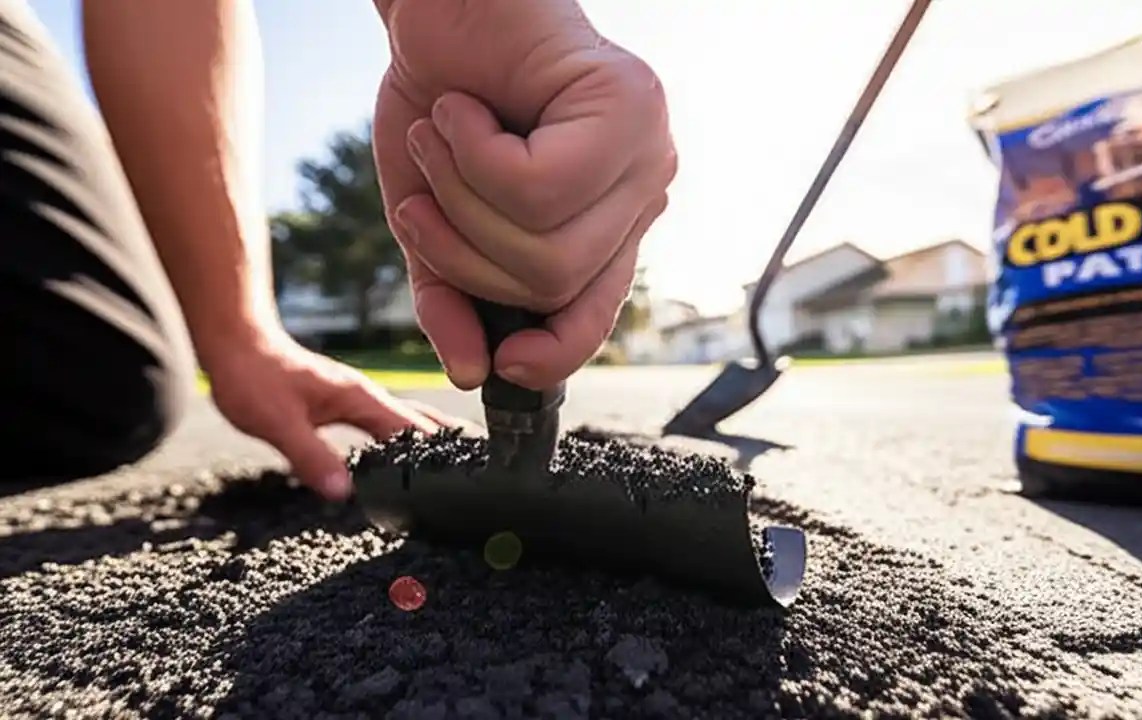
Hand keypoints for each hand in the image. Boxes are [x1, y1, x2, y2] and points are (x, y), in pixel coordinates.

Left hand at [203, 332, 456, 500]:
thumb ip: (311, 456)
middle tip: (487, 467)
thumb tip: (343, 494)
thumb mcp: (277, 423)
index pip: (413, 431)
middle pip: (423, 421)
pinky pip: (389, 422)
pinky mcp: (346, 402)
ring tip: (464, 460)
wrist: (237, 342)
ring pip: (410, 419)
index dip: (441, 455)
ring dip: (436, 438)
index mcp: (360, 398)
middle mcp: (367, 396)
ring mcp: (359, 397)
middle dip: (453, 444)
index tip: (471, 477)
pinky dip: (409, 437)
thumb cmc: (252, 377)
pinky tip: (410, 452)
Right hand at [371, 0, 676, 390]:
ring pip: (549, 245)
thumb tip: (471, 373)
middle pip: (555, 285)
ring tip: (440, 136)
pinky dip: (474, 152)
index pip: (594, 312)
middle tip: (422, 193)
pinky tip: (462, 109)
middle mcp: (639, 191)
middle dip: (464, 252)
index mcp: (604, 222)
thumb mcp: (431, 217)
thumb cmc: (440, 103)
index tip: (503, 365)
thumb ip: (451, 294)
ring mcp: (645, 149)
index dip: (553, 352)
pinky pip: (540, 185)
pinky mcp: (630, 107)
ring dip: (460, 196)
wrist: (436, 6)